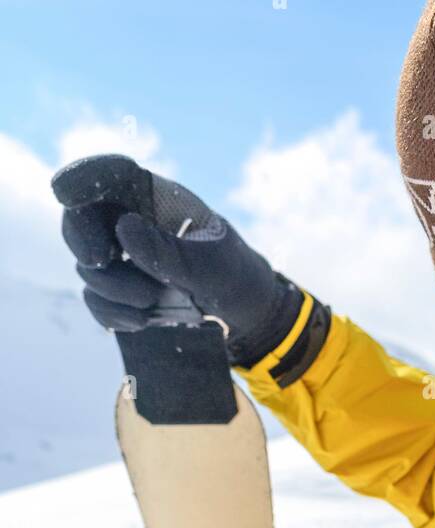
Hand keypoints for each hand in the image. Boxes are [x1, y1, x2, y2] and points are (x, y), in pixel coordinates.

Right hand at [51, 154, 303, 366]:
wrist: (247, 316)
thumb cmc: (235, 277)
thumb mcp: (211, 266)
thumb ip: (169, 251)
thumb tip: (123, 229)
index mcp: (155, 199)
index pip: (109, 175)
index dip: (82, 178)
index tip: (64, 193)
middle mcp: (133, 221)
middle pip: (82, 218)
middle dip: (83, 241)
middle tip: (99, 262)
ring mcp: (124, 258)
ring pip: (89, 266)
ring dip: (114, 290)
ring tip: (152, 303)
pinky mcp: (122, 292)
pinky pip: (96, 299)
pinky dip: (111, 314)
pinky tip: (141, 322)